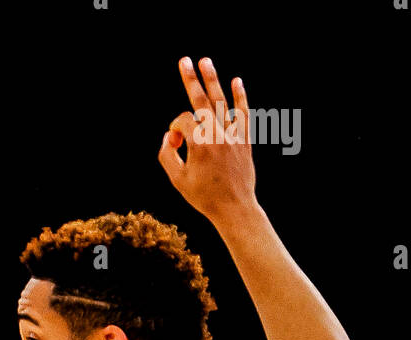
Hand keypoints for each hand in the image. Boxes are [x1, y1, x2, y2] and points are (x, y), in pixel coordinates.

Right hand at [158, 57, 257, 225]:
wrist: (234, 209)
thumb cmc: (204, 197)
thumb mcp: (178, 181)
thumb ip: (166, 156)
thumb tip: (168, 137)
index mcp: (199, 144)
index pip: (182, 121)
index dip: (174, 130)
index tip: (175, 145)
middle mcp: (217, 135)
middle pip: (201, 101)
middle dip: (191, 79)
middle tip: (184, 60)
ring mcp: (232, 135)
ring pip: (221, 102)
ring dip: (212, 80)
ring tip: (205, 61)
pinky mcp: (244, 140)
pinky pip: (242, 114)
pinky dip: (240, 97)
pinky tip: (236, 81)